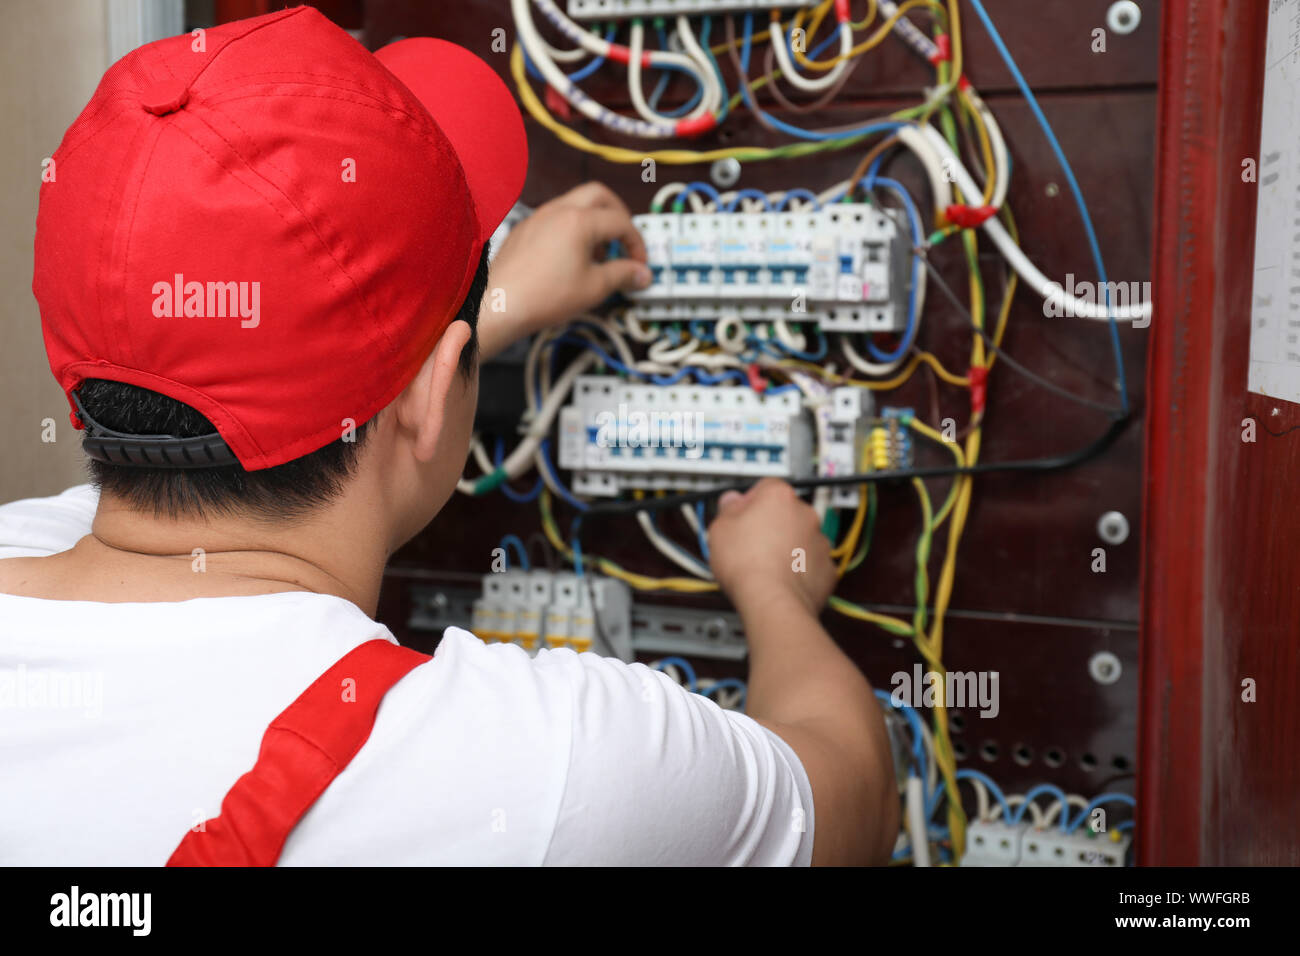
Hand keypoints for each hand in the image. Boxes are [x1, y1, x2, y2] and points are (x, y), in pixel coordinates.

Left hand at [483, 182, 649, 349]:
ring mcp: (538, 217)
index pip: (621, 221)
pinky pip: (555, 217)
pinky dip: (572, 228)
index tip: (638, 264)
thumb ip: (623, 275)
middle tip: (624, 239)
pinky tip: (571, 258)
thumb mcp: (595, 288)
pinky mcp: (524, 229)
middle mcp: (557, 210)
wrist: (500, 305)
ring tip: (598, 254)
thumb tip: (642, 274)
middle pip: (599, 195)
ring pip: (575, 203)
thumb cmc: (543, 296)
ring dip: (594, 221)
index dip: (636, 243)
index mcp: (579, 220)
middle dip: (618, 215)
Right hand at [706, 478, 836, 617]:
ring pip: (800, 537)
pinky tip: (780, 578)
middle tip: (749, 543)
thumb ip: (728, 508)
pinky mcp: (827, 567)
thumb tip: (731, 502)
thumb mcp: (720, 528)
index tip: (739, 516)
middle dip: (770, 524)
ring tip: (764, 565)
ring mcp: (820, 541)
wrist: (773, 601)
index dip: (749, 502)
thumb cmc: (747, 564)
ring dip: (786, 546)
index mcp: (779, 497)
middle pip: (785, 512)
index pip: (765, 487)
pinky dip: (799, 568)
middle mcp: (805, 514)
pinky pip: (811, 562)